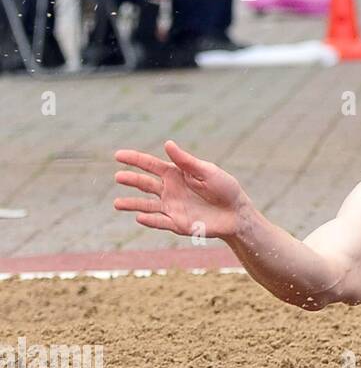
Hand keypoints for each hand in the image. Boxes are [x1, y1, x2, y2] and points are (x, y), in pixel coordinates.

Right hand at [114, 141, 248, 240]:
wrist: (237, 213)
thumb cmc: (225, 188)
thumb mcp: (207, 171)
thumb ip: (186, 161)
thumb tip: (167, 143)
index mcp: (176, 174)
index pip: (151, 165)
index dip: (134, 159)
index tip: (118, 155)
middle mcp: (170, 190)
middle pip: (145, 184)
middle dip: (131, 180)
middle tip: (118, 177)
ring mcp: (172, 207)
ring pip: (146, 205)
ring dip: (132, 204)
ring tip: (117, 204)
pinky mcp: (177, 223)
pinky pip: (160, 222)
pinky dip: (150, 220)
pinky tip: (139, 217)